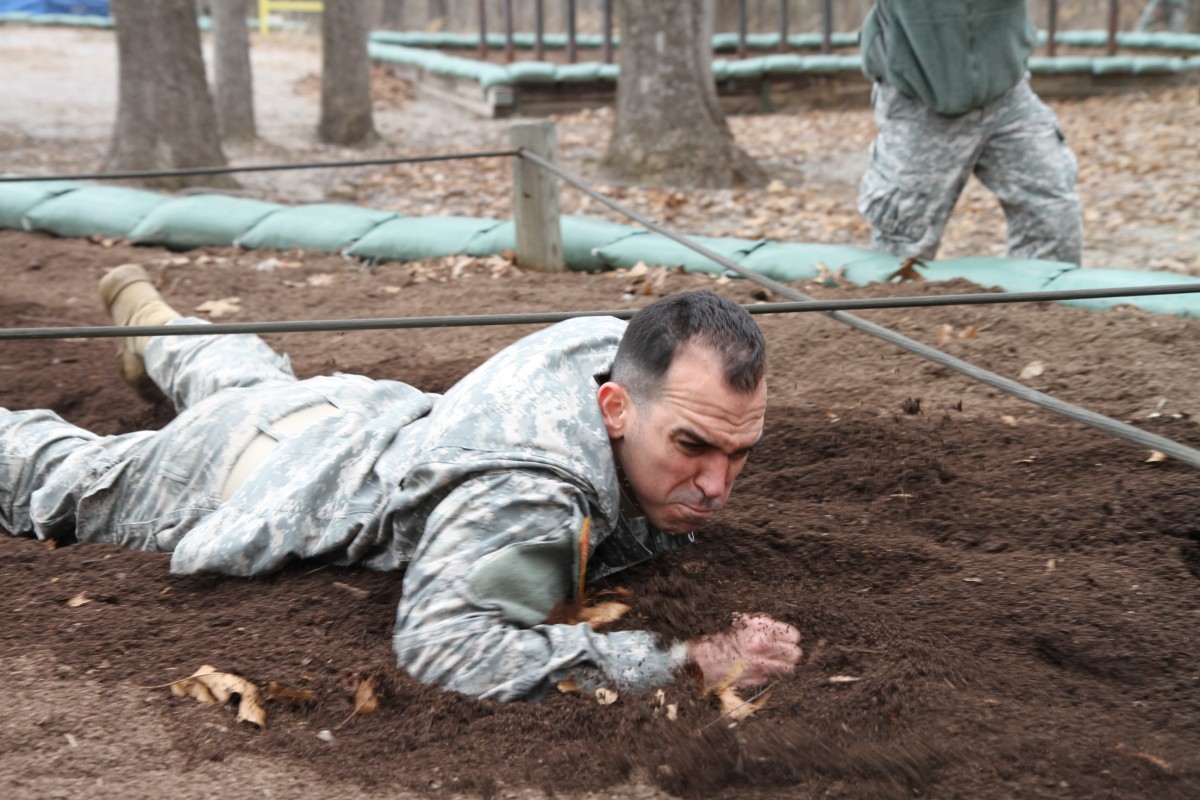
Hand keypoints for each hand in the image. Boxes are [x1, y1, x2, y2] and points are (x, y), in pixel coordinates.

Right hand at [687, 614, 801, 686]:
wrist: (702, 660)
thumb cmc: (719, 639)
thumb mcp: (742, 623)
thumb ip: (763, 626)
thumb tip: (780, 631)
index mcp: (760, 631)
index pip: (792, 635)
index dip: (791, 636)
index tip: (789, 637)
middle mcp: (762, 649)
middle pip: (794, 653)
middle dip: (792, 651)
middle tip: (787, 650)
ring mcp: (760, 666)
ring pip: (787, 668)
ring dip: (784, 664)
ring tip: (777, 661)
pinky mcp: (755, 680)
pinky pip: (769, 676)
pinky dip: (766, 673)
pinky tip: (757, 667)